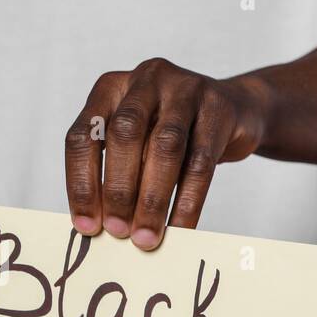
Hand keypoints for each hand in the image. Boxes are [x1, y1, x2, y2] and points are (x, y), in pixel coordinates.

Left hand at [65, 58, 269, 248]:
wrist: (235, 110)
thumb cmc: (176, 133)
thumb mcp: (140, 140)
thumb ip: (121, 171)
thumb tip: (102, 226)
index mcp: (111, 88)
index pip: (84, 135)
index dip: (81, 183)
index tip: (87, 226)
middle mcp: (146, 80)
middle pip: (125, 134)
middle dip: (118, 189)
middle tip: (118, 231)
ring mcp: (185, 89)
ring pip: (164, 147)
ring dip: (153, 199)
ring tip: (146, 237)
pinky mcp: (219, 109)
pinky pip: (201, 162)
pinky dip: (188, 201)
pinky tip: (180, 228)